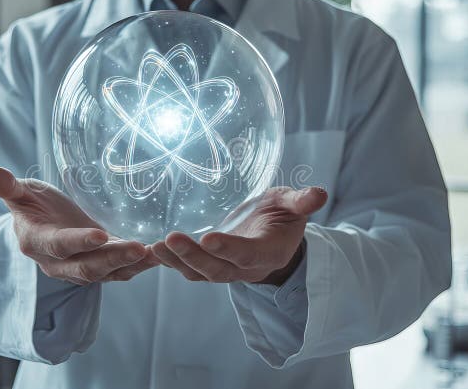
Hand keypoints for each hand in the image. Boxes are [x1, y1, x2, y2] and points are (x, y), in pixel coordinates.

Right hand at [0, 166, 158, 284]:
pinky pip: (120, 272)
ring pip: (107, 273)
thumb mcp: (21, 193)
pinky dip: (139, 266)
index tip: (100, 235)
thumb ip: (9, 187)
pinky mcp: (100, 268)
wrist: (42, 227)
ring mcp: (81, 268)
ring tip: (154, 253)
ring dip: (131, 265)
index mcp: (38, 242)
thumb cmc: (32, 205)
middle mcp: (59, 263)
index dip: (79, 241)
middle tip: (138, 248)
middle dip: (113, 258)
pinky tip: (159, 255)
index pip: (60, 245)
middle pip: (87, 266)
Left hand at [152, 187, 326, 284]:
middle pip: (216, 270)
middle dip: (192, 257)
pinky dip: (168, 262)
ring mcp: (224, 270)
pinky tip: (149, 249)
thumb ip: (302, 201)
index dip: (229, 249)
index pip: (247, 254)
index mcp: (268, 251)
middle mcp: (244, 268)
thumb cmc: (282, 214)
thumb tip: (319, 194)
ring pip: (197, 273)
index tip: (209, 238)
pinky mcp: (207, 266)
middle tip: (170, 239)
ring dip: (175, 262)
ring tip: (154, 246)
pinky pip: (186, 269)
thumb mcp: (293, 204)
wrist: (273, 235)